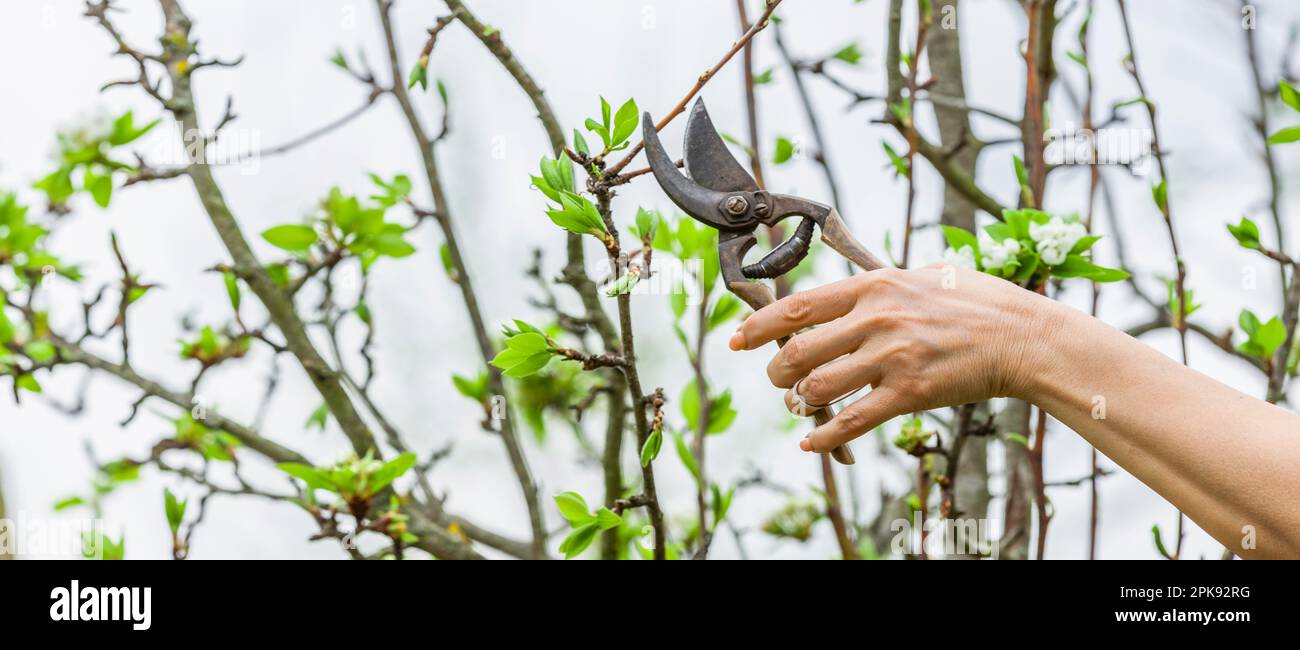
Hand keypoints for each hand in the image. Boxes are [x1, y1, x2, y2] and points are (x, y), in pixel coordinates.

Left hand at [728, 265, 1062, 453]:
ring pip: (817, 388)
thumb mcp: (922, 274)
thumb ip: (880, 284)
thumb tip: (846, 292)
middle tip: (776, 379)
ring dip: (798, 402)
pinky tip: (812, 443)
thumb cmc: (977, 302)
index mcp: (875, 285)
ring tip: (800, 405)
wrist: (1024, 337)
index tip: (737, 341)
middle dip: (775, 371)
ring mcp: (893, 357)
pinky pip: (851, 421)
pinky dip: (824, 437)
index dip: (759, 326)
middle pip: (798, 351)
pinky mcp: (910, 393)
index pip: (799, 306)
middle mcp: (877, 319)